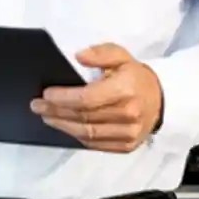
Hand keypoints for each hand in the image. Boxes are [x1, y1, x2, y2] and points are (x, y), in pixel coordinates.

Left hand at [31, 43, 162, 152]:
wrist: (160, 99)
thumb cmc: (135, 76)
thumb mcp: (121, 56)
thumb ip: (100, 53)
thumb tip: (79, 56)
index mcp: (126, 89)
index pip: (87, 98)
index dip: (63, 98)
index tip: (46, 93)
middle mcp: (128, 114)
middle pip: (83, 116)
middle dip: (56, 111)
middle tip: (37, 106)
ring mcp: (128, 133)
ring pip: (87, 133)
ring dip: (62, 126)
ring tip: (46, 117)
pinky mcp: (126, 146)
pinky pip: (95, 144)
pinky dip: (76, 136)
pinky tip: (65, 126)